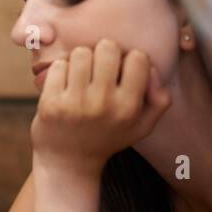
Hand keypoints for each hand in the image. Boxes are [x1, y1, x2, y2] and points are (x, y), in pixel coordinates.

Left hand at [30, 40, 170, 176]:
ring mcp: (75, 104)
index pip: (138, 58)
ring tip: (81, 76)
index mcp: (128, 108)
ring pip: (81, 53)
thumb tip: (152, 68)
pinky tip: (64, 84)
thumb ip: (160, 99)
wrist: (68, 163)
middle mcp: (103, 105)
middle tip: (98, 68)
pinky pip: (58, 65)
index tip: (121, 71)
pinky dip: (60, 70)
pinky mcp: (50, 103)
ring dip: (80, 60)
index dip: (129, 59)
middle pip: (108, 47)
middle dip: (104, 53)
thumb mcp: (142, 126)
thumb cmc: (107, 137)